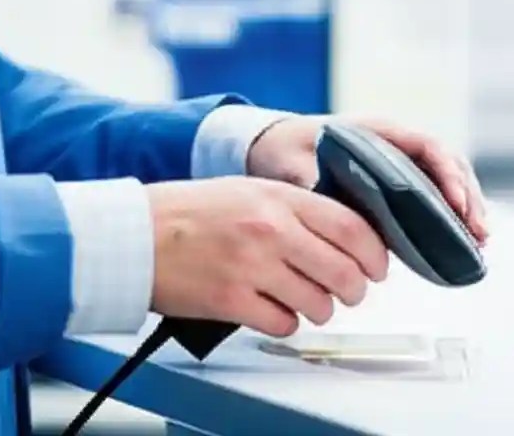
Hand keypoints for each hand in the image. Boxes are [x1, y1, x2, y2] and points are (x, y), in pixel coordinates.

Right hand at [147, 177, 388, 336]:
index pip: (350, 226)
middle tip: (352, 292)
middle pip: (342, 270)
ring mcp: (251, 267)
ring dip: (322, 309)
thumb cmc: (190, 212)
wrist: (135, 236)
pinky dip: (287, 322)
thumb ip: (296, 207)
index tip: (378, 266)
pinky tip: (275, 311)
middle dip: (356, 289)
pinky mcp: (231, 300)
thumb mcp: (250, 190)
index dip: (374, 253)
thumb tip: (343, 234)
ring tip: (309, 303)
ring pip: (319, 303)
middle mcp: (270, 230)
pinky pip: (283, 323)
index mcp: (279, 198)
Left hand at [246, 116, 490, 243]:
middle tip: (479, 232)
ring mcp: (399, 165)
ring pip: (445, 183)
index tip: (456, 203)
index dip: (447, 175)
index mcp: (378, 132)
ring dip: (466, 210)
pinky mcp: (395, 188)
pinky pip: (431, 199)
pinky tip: (460, 242)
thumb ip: (310, 183)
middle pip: (447, 166)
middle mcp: (396, 146)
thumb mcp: (293, 164)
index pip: (427, 147)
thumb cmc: (286, 149)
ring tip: (478, 241)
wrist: (273, 147)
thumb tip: (324, 206)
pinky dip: (449, 219)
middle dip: (467, 198)